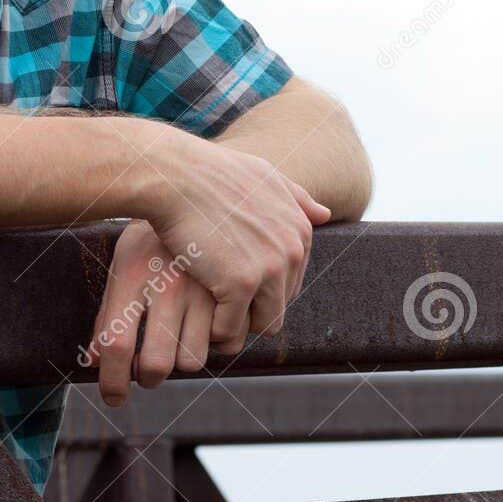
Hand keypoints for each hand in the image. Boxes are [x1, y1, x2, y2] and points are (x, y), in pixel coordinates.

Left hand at [83, 220, 221, 405]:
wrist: (198, 182)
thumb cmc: (152, 235)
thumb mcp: (122, 265)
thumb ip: (107, 315)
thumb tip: (91, 362)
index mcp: (131, 276)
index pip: (114, 346)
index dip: (111, 382)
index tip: (115, 398)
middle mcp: (165, 285)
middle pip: (154, 363)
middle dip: (148, 378)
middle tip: (148, 371)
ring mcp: (203, 287)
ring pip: (193, 360)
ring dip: (182, 362)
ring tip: (178, 344)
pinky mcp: (236, 286)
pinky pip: (230, 339)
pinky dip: (218, 343)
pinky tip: (209, 326)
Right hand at [138, 132, 331, 353]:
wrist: (177, 176)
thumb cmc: (210, 173)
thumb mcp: (264, 176)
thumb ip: (296, 198)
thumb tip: (325, 214)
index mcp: (300, 230)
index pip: (292, 282)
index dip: (262, 289)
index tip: (232, 283)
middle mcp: (292, 252)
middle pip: (280, 305)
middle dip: (252, 309)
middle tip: (218, 300)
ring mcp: (268, 270)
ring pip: (263, 323)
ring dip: (237, 324)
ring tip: (209, 314)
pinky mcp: (240, 285)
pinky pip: (231, 327)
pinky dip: (214, 328)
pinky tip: (197, 315)